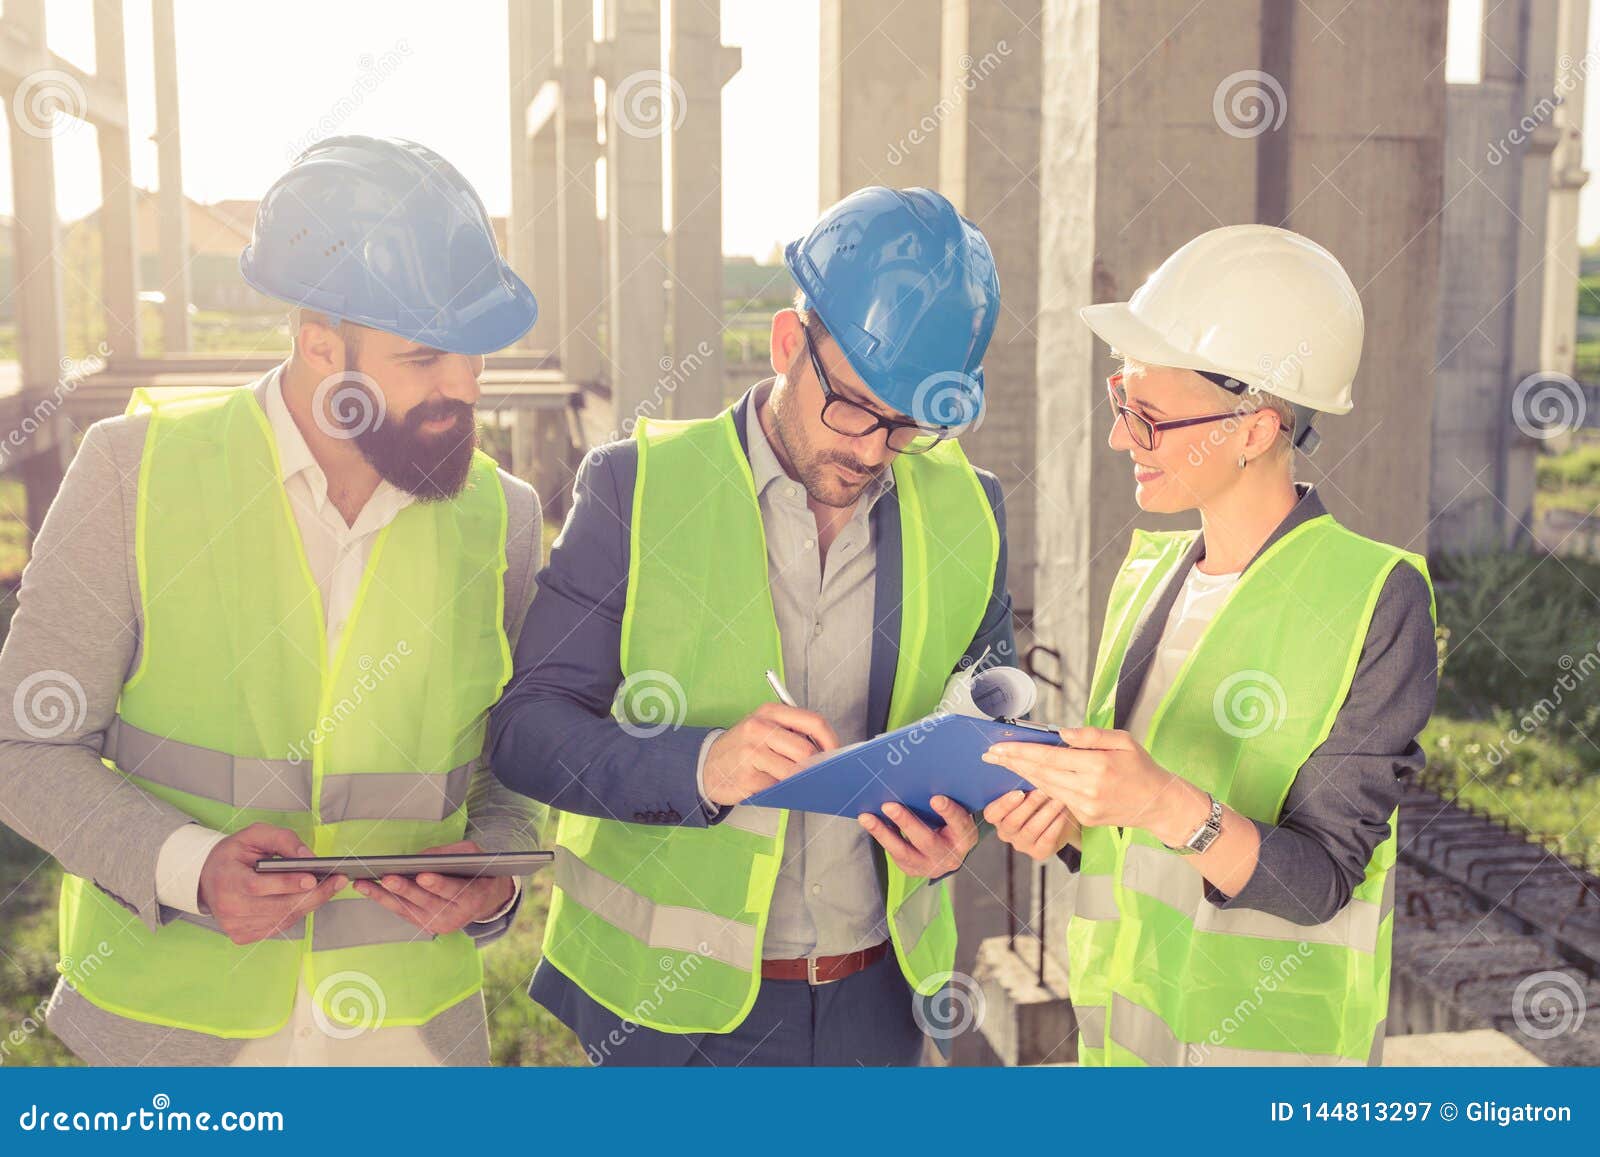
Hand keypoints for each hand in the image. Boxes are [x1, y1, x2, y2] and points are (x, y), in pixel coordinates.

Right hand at [197, 822, 346, 944]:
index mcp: (227, 880)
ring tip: (328, 888)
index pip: (258, 886)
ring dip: (308, 904)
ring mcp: (235, 926)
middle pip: (277, 907)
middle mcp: (228, 908)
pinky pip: (278, 927)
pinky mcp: (242, 936)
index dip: (286, 883)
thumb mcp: (254, 835)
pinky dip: (295, 913)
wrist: (207, 878)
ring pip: (282, 919)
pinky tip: (305, 899)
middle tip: (337, 882)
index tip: (312, 878)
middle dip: (312, 895)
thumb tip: (309, 858)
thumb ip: (283, 840)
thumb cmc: (234, 855)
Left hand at [354, 840, 515, 935]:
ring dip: (384, 896)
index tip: (422, 875)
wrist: (486, 900)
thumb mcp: (473, 855)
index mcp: (473, 897)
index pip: (453, 890)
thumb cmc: (478, 872)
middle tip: (387, 878)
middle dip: (405, 889)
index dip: (438, 884)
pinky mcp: (427, 927)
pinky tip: (370, 890)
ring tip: (364, 884)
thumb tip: (418, 858)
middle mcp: (456, 916)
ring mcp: (440, 924)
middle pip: (426, 902)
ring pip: (408, 909)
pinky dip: (386, 901)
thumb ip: (449, 854)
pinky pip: (403, 912)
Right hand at [701, 701, 839, 805]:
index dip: (831, 741)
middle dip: (816, 766)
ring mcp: (751, 753)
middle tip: (818, 773)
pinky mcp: (747, 778)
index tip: (836, 754)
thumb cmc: (743, 747)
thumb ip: (792, 733)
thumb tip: (827, 753)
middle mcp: (760, 728)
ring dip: (801, 780)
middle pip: (806, 751)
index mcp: (770, 712)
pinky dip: (784, 790)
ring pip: (794, 772)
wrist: (706, 765)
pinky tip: (777, 787)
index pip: (814, 722)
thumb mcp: (764, 728)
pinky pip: (778, 787)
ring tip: (798, 781)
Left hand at [859, 797, 977, 877]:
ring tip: (867, 817)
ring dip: (883, 833)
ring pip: (903, 852)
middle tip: (889, 806)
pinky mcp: (911, 869)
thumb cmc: (951, 825)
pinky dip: (881, 836)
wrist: (949, 853)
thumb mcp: (956, 816)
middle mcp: (949, 856)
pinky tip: (870, 822)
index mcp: (964, 837)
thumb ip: (946, 803)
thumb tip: (921, 780)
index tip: (935, 798)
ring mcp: (929, 865)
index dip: (948, 812)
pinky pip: (894, 853)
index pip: (959, 824)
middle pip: (927, 840)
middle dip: (906, 822)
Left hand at [981, 727, 1207, 843]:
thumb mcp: (1123, 740)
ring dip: (1022, 774)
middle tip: (990, 754)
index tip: (1000, 747)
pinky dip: (1040, 786)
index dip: (1021, 751)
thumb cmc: (1141, 767)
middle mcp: (1088, 789)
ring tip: (1003, 762)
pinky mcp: (1083, 817)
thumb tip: (1060, 733)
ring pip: (1045, 787)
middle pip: (1041, 773)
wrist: (1158, 804)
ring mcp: (1084, 807)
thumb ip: (1090, 735)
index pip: (1049, 757)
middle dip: (1013, 763)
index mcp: (1097, 765)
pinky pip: (1056, 798)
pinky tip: (1028, 775)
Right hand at [983, 789, 1080, 860]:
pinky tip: (1064, 812)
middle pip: (1012, 822)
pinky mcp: (1038, 852)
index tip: (1019, 792)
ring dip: (1045, 813)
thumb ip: (1022, 782)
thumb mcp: (1027, 790)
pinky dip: (1056, 824)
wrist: (1060, 819)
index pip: (992, 814)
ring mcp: (1022, 844)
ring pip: (1031, 830)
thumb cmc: (1040, 800)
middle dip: (1029, 805)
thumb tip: (1023, 763)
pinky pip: (1046, 839)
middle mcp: (1006, 833)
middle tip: (1043, 791)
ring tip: (1058, 799)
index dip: (1004, 804)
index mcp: (997, 817)